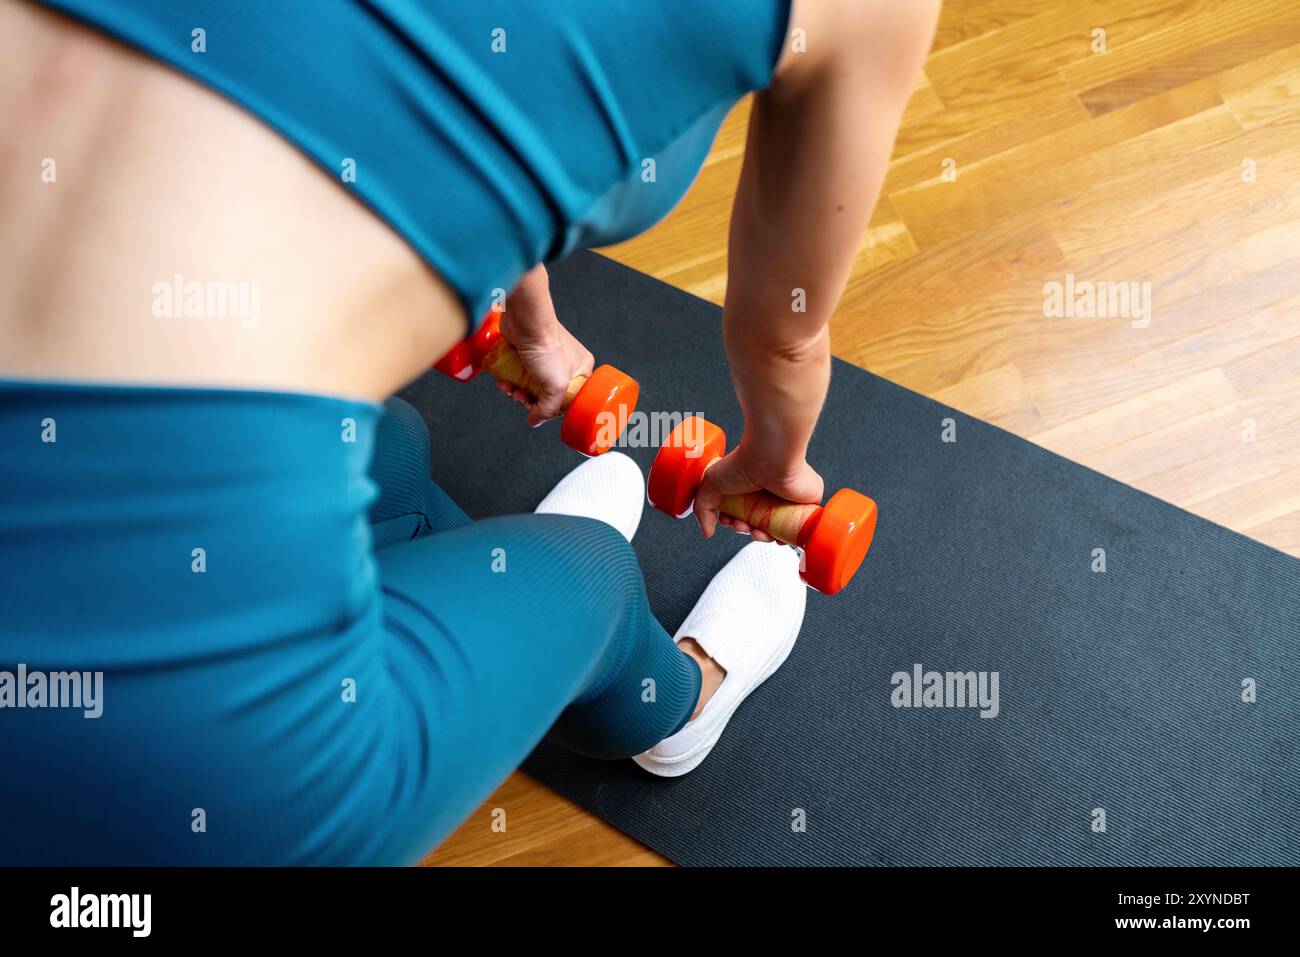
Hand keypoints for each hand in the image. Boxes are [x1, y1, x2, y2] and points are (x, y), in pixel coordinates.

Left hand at [496, 266, 593, 426]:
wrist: (525, 321)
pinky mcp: (525, 354)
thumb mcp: (556, 386)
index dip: (553, 409)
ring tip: (510, 387)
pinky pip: (517, 375)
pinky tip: (504, 380)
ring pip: (529, 386)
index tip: (541, 410)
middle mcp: (563, 364)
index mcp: (580, 370)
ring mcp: (543, 359)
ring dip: (516, 391)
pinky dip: (509, 380)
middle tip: (522, 396)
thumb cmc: (547, 346)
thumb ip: (548, 409)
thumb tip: (536, 420)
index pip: (569, 400)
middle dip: (529, 400)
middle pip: (545, 395)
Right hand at [692, 438, 823, 542]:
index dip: (734, 523)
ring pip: (775, 528)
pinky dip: (786, 536)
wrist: (770, 457)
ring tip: (757, 532)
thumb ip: (703, 509)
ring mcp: (786, 498)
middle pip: (757, 523)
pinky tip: (777, 537)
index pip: (741, 512)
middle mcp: (767, 492)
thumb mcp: (711, 485)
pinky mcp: (804, 504)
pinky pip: (796, 528)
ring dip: (763, 537)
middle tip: (741, 526)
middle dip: (746, 530)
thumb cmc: (743, 463)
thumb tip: (707, 532)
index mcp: (748, 486)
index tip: (728, 521)